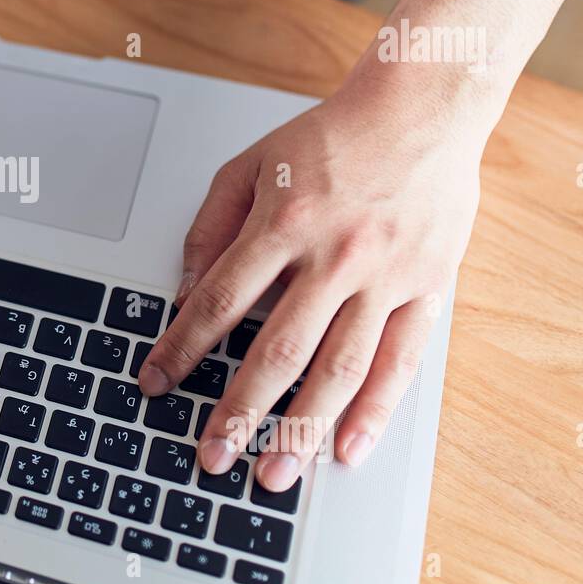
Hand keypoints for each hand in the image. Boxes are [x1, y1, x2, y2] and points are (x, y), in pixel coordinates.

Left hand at [137, 72, 483, 491]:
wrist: (420, 110)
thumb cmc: (330, 139)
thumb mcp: (250, 166)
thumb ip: (211, 228)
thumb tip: (185, 292)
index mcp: (282, 222)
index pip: (217, 302)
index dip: (180, 349)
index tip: (156, 382)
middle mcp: (333, 255)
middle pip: (275, 350)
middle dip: (237, 411)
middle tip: (211, 455)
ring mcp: (384, 277)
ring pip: (338, 368)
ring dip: (302, 428)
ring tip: (274, 473)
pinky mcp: (426, 288)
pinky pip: (399, 361)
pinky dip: (374, 410)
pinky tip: (347, 448)